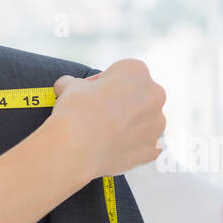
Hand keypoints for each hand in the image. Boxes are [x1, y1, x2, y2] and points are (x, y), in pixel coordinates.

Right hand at [50, 59, 166, 184]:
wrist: (77, 150)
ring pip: (143, 122)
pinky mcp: (152, 150)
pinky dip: (130, 148)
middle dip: (121, 104)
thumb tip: (67, 85)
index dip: (102, 84)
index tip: (90, 95)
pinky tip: (112, 150)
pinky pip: (143, 146)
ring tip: (104, 136)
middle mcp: (154, 95)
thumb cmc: (76, 112)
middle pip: (138, 97)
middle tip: (97, 116)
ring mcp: (156, 124)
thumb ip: (74, 84)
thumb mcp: (70, 87)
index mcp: (136, 72)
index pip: (120, 74)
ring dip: (127, 126)